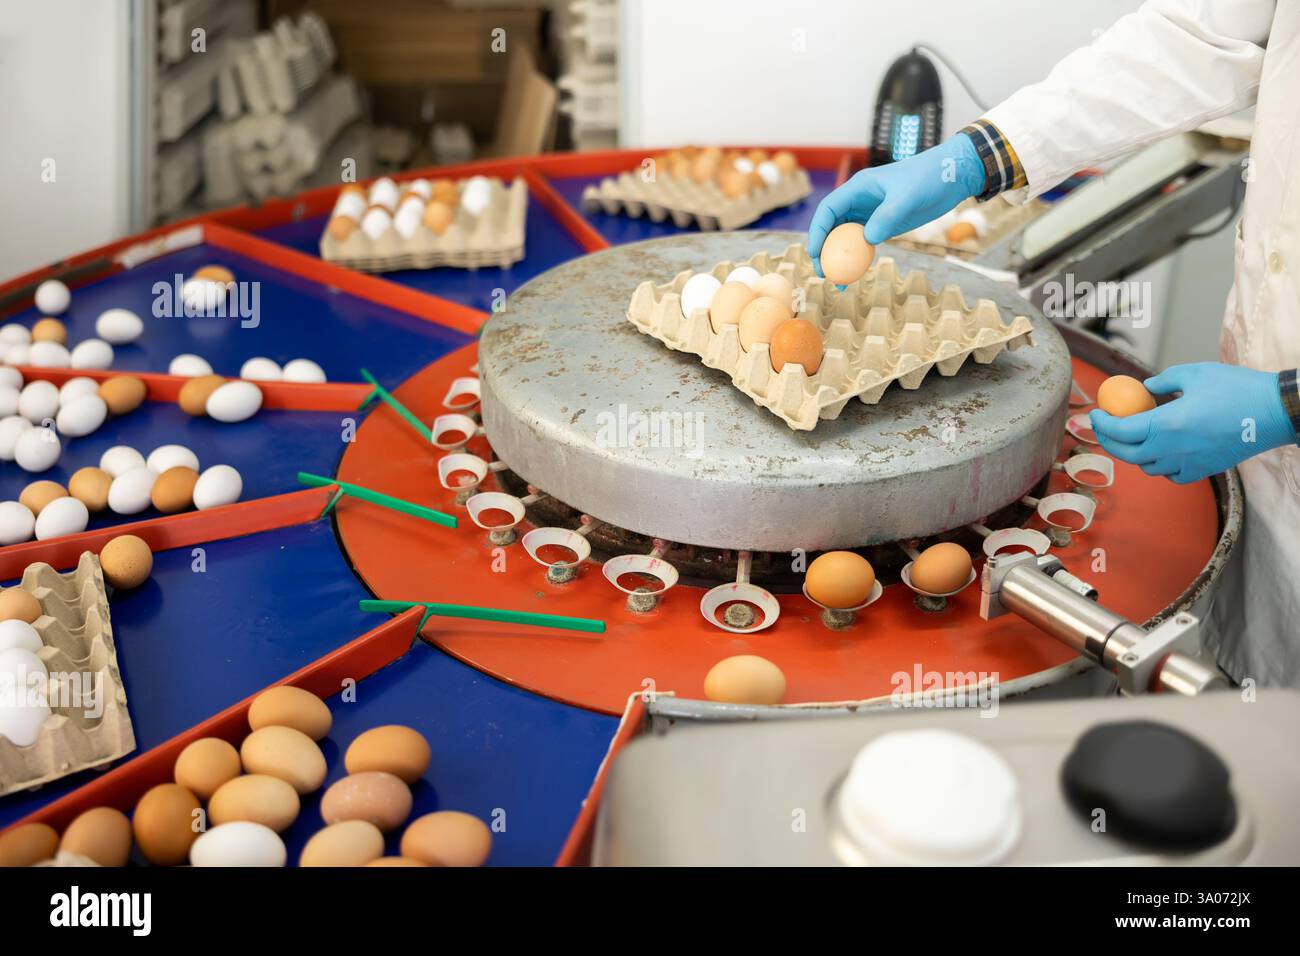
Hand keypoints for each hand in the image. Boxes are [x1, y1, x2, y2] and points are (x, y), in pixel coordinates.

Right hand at [806, 134, 986, 277]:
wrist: (951, 178)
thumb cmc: (928, 178)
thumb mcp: (907, 196)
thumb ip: (887, 216)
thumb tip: (867, 240)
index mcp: (858, 188)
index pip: (828, 209)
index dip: (818, 230)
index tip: (815, 252)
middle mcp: (860, 201)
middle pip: (832, 226)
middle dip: (823, 249)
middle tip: (823, 272)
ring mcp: (870, 214)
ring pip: (845, 237)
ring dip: (838, 258)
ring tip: (836, 280)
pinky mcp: (882, 224)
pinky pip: (862, 243)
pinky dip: (856, 259)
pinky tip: (854, 275)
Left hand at [1090, 363, 1295, 482]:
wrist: (1273, 412)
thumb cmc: (1236, 388)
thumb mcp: (1193, 373)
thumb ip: (1162, 382)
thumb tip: (1144, 389)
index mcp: (1166, 424)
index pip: (1119, 431)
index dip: (1102, 423)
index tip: (1097, 413)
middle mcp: (1172, 449)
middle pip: (1126, 454)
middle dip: (1109, 441)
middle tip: (1105, 427)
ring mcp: (1188, 463)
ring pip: (1147, 467)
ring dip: (1134, 453)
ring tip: (1134, 436)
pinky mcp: (1203, 471)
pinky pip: (1171, 475)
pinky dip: (1160, 466)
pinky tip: (1162, 451)